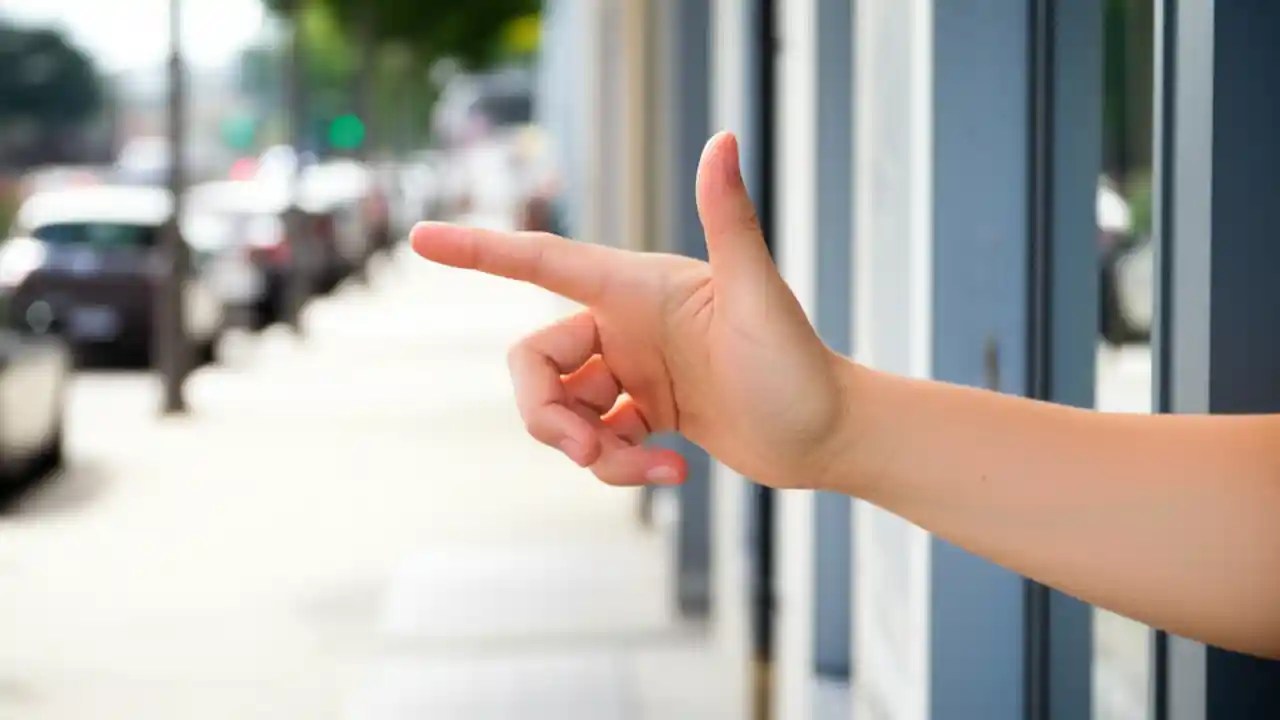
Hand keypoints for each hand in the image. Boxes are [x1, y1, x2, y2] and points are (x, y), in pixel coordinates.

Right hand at [411, 132, 853, 488]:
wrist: (826, 435)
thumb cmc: (800, 364)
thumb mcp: (759, 298)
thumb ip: (731, 220)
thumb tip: (724, 139)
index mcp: (636, 287)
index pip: (543, 262)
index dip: (481, 251)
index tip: (422, 238)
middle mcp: (624, 323)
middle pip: (534, 362)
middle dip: (545, 416)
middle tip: (584, 452)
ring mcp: (630, 370)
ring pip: (560, 411)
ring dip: (590, 450)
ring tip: (651, 465)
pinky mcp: (641, 412)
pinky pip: (594, 441)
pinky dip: (617, 465)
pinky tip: (670, 472)